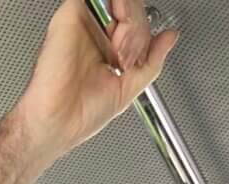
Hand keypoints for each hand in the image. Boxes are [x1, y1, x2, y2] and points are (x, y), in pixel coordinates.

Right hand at [16, 0, 178, 164]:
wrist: (58, 124)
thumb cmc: (80, 115)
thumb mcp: (130, 88)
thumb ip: (152, 60)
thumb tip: (170, 37)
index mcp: (106, 44)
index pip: (136, 19)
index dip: (143, 34)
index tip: (134, 60)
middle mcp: (95, 30)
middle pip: (131, 6)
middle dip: (138, 30)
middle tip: (127, 58)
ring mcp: (83, 21)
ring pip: (120, 0)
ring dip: (131, 23)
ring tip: (119, 55)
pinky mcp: (70, 15)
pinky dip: (116, 14)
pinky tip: (113, 43)